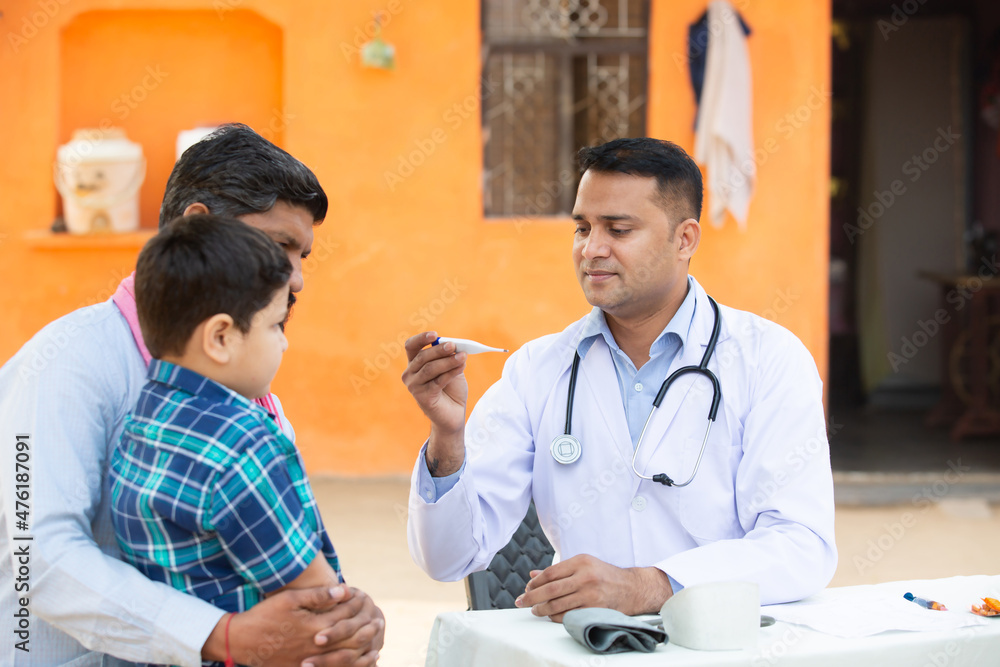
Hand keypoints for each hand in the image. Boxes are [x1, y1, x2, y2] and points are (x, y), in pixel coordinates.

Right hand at [203, 585, 383, 665]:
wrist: (241, 642)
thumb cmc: (265, 616)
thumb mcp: (290, 600)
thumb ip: (318, 596)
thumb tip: (344, 590)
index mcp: (314, 626)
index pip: (344, 616)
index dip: (357, 607)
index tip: (367, 600)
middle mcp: (315, 646)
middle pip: (349, 640)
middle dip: (366, 630)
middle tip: (379, 622)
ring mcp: (310, 661)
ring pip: (343, 659)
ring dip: (362, 651)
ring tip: (375, 644)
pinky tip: (355, 663)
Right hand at [402, 332, 467, 475]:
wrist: (454, 413)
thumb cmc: (451, 388)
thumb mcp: (451, 367)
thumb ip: (450, 356)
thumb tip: (454, 344)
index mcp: (414, 363)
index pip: (411, 346)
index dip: (421, 339)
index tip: (434, 334)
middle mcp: (410, 374)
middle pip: (422, 357)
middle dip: (439, 350)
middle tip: (454, 346)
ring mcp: (414, 387)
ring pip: (430, 369)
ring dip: (448, 361)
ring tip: (463, 357)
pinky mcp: (422, 397)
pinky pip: (438, 381)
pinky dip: (450, 373)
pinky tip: (460, 368)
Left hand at [514, 554, 672, 621]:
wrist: (631, 588)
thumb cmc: (603, 575)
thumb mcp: (582, 565)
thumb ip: (558, 570)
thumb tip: (533, 575)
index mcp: (581, 562)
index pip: (550, 573)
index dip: (535, 582)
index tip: (526, 588)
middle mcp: (585, 576)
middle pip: (550, 589)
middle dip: (532, 597)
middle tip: (521, 602)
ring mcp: (591, 594)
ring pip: (557, 604)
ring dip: (541, 609)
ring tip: (534, 610)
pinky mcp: (595, 609)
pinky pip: (568, 615)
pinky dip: (555, 617)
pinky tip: (550, 615)